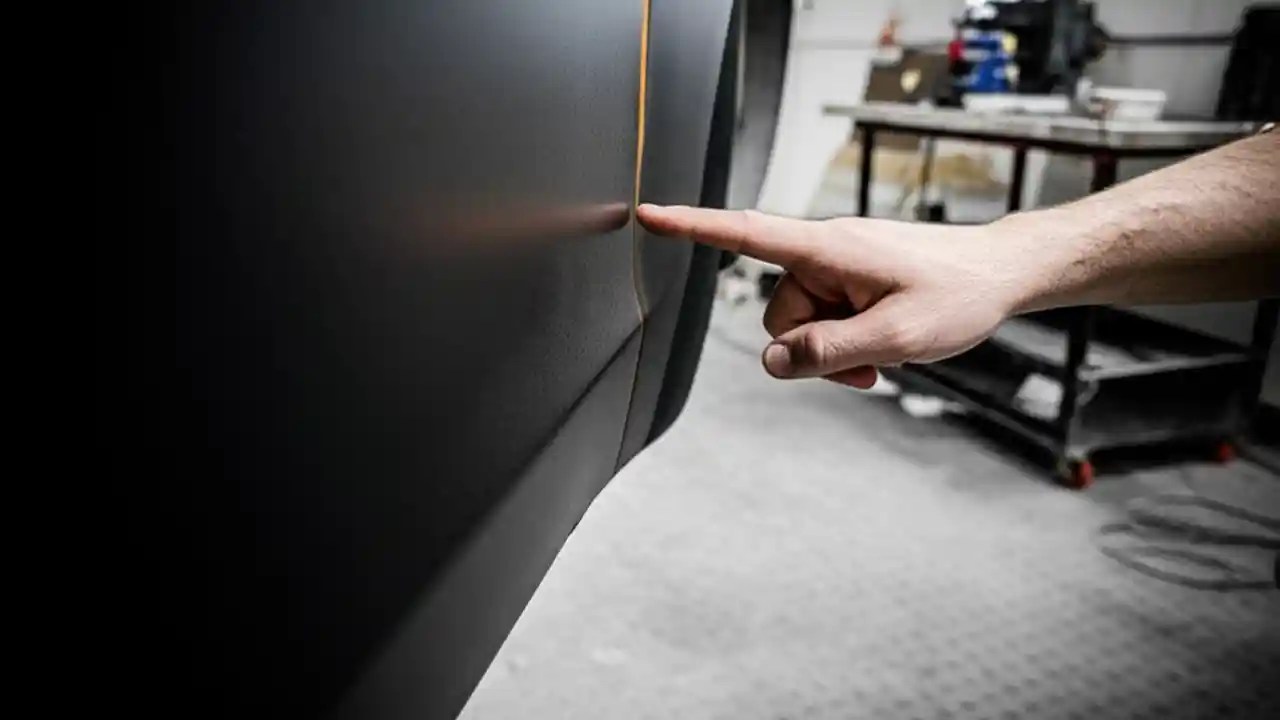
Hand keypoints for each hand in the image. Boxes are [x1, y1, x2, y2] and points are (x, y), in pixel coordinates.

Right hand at [637, 205, 1031, 388]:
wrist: (1004, 273)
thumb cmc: (959, 293)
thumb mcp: (895, 338)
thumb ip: (826, 352)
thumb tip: (772, 363)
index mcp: (828, 249)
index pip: (745, 235)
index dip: (693, 227)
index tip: (649, 215)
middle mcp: (826, 252)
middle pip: (782, 313)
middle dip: (814, 349)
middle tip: (867, 365)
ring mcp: (841, 267)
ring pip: (805, 325)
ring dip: (836, 350)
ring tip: (884, 356)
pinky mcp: (854, 280)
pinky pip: (828, 319)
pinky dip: (848, 341)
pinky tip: (883, 348)